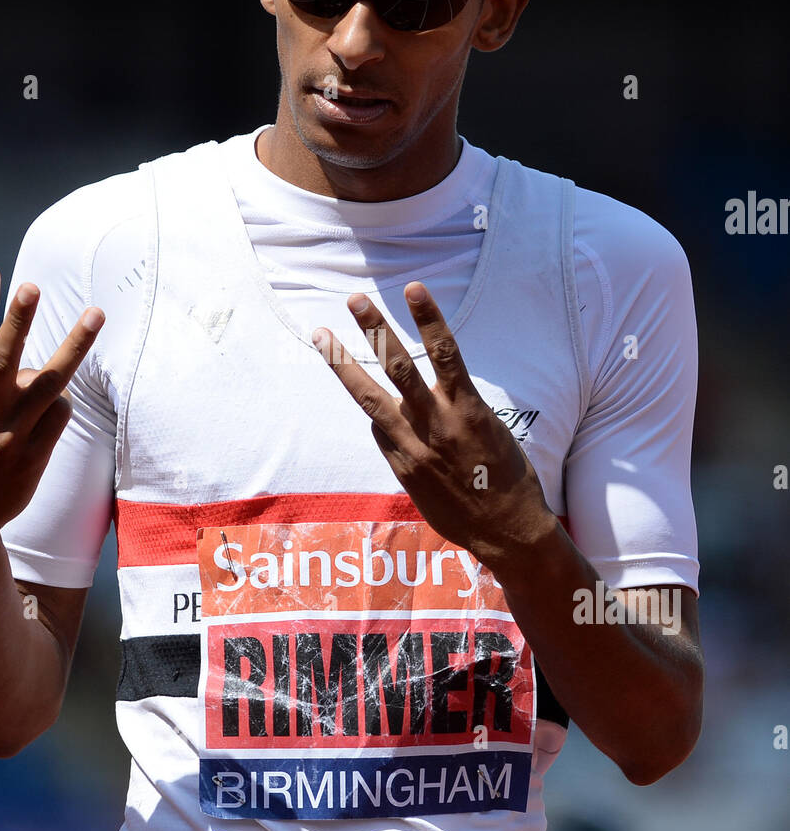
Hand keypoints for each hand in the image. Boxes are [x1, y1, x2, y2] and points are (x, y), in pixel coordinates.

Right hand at [0, 266, 104, 553]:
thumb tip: (39, 365)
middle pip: (7, 357)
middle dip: (20, 320)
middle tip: (32, 286)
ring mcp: (10, 434)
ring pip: (50, 382)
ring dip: (75, 345)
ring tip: (95, 314)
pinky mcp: (33, 455)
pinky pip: (60, 414)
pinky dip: (63, 405)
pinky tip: (54, 413)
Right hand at [311, 282, 556, 571]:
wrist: (510, 535)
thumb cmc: (473, 520)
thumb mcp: (431, 503)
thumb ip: (416, 468)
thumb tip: (405, 444)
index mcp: (400, 463)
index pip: (378, 422)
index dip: (379, 408)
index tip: (385, 397)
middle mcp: (410, 440)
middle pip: (366, 393)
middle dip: (341, 360)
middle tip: (320, 331)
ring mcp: (438, 423)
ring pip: (399, 369)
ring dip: (375, 330)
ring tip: (356, 300)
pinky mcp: (467, 408)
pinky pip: (446, 358)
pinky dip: (429, 323)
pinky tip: (416, 294)